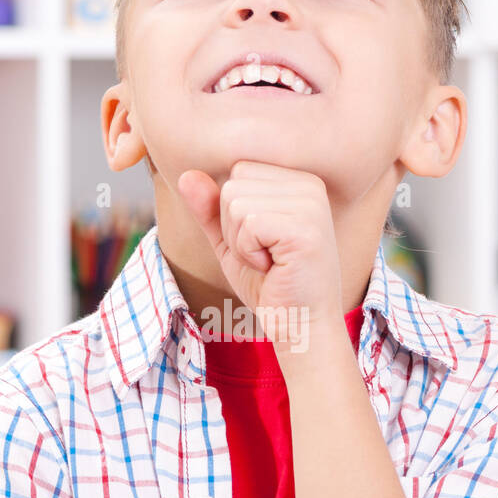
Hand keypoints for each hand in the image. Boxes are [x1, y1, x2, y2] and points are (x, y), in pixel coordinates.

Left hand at [177, 160, 343, 344]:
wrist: (300, 325)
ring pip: (236, 203)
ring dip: (241, 243)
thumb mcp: (232, 242)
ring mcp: (310, 204)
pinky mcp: (304, 228)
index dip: (234, 215)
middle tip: (266, 256)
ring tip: (270, 262)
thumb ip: (211, 209)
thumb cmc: (270, 285)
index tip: (263, 243)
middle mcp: (309, 185)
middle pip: (234, 185)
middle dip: (234, 228)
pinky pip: (247, 223)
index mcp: (298, 181)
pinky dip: (248, 252)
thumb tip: (187, 175)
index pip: (238, 172)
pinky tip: (273, 267)